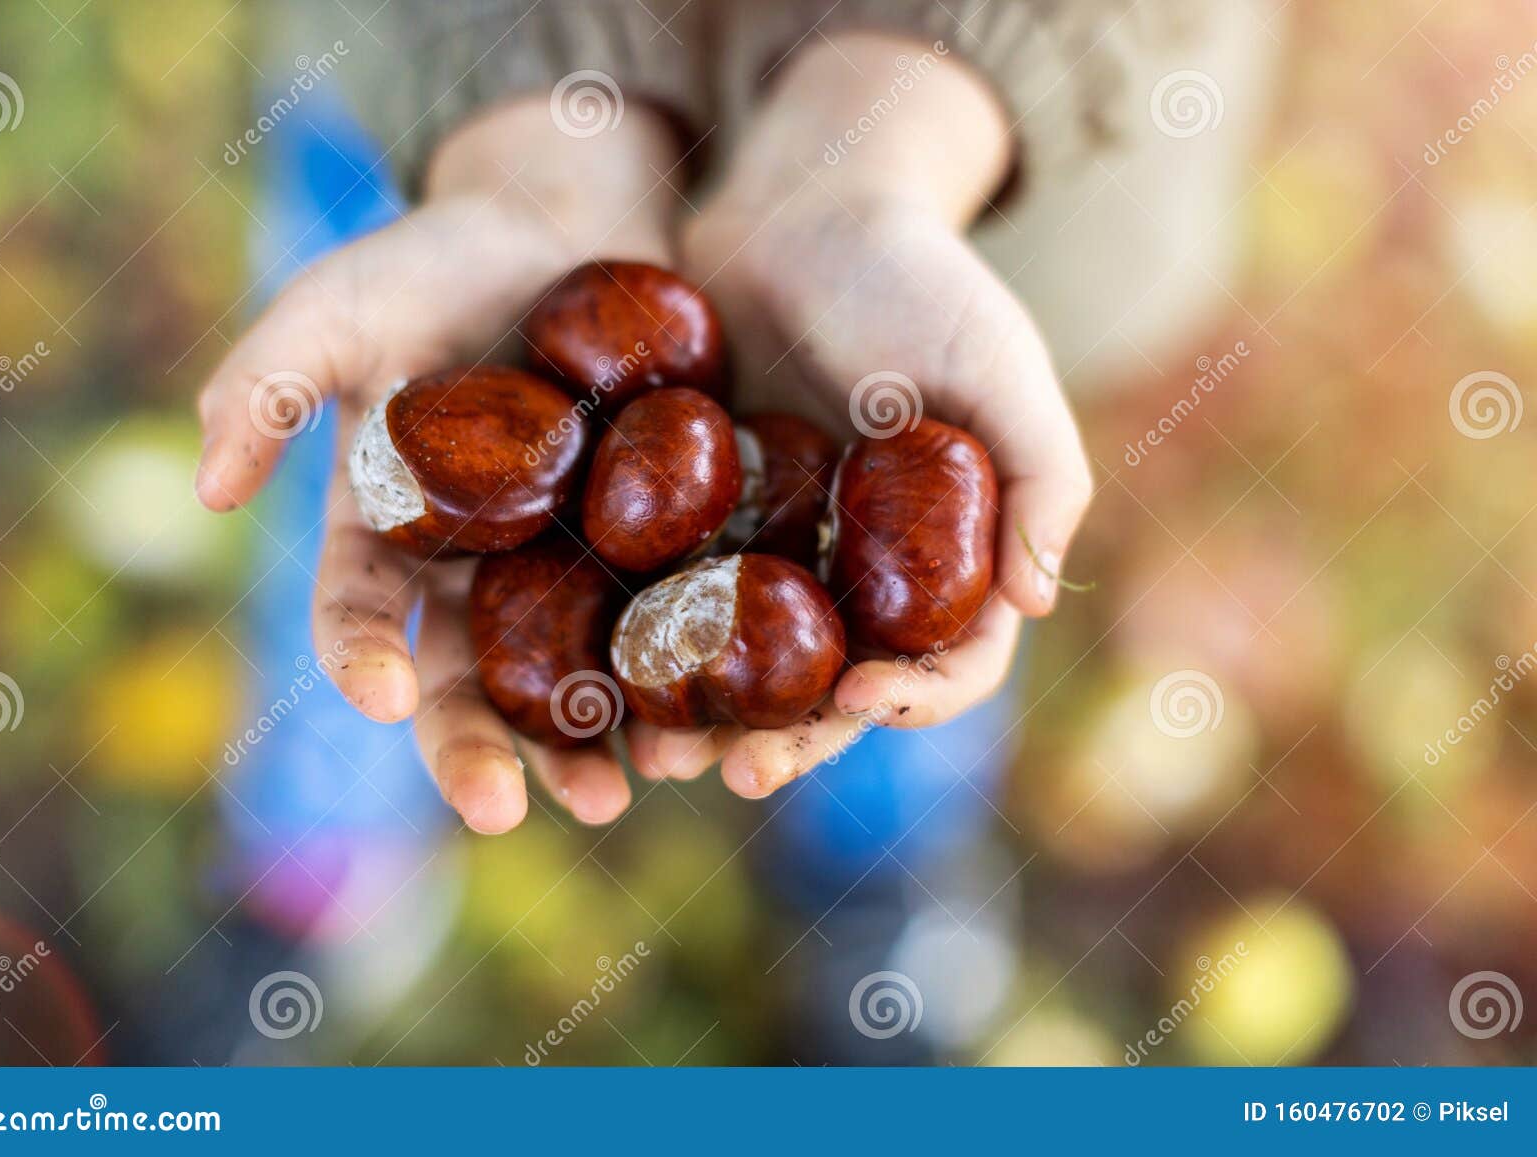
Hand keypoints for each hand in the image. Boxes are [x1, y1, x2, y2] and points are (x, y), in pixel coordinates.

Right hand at [195, 98, 682, 832]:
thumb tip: (210, 489)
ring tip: (618, 795)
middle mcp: (478, 573)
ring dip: (586, 746)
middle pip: (469, 681)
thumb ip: (266, 382)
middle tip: (502, 812)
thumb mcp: (337, 305)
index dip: (362, 660)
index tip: (382, 698)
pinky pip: (664, 622)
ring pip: (570, 679)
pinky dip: (678, 676)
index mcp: (393, 535)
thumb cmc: (437, 258)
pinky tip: (705, 724)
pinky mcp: (655, 543)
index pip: (360, 617)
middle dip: (480, 750)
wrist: (565, 216)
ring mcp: (568, 565)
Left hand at [627, 34, 1092, 798]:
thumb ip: (1038, 475)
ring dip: (708, 721)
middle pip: (834, 688)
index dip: (914, 698)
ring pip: (745, 667)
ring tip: (657, 755)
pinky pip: (672, 601)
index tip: (859, 697)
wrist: (799, 203)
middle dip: (793, 740)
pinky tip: (601, 677)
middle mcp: (860, 573)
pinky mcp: (698, 520)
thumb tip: (1037, 603)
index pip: (950, 661)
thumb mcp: (997, 361)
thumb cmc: (914, 274)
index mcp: (945, 557)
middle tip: (738, 774)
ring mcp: (776, 552)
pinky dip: (644, 646)